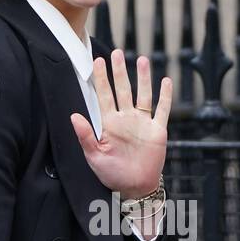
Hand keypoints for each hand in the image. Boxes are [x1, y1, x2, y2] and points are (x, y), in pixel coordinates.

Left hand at [69, 49, 171, 199]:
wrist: (135, 188)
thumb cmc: (112, 175)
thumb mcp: (94, 157)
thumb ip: (86, 136)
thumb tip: (73, 116)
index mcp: (109, 124)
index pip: (104, 95)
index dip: (101, 78)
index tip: (97, 61)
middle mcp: (126, 119)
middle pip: (123, 90)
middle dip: (120, 71)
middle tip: (117, 52)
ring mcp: (142, 124)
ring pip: (143, 95)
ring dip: (143, 78)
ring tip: (142, 59)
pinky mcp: (157, 131)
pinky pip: (162, 110)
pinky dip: (165, 96)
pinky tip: (166, 81)